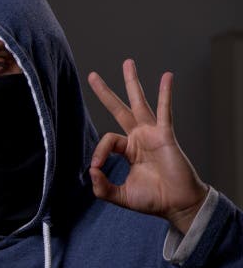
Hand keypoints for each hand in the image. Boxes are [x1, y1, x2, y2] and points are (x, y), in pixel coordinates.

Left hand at [87, 59, 207, 233]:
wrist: (177, 204)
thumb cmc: (153, 200)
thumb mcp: (120, 195)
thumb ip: (102, 187)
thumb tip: (90, 172)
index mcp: (128, 150)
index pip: (107, 140)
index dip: (98, 153)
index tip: (97, 168)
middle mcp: (139, 138)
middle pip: (118, 109)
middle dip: (105, 93)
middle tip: (91, 76)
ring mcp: (152, 134)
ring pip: (138, 103)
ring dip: (132, 83)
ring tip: (127, 63)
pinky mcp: (165, 135)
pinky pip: (164, 111)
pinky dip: (165, 94)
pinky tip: (167, 77)